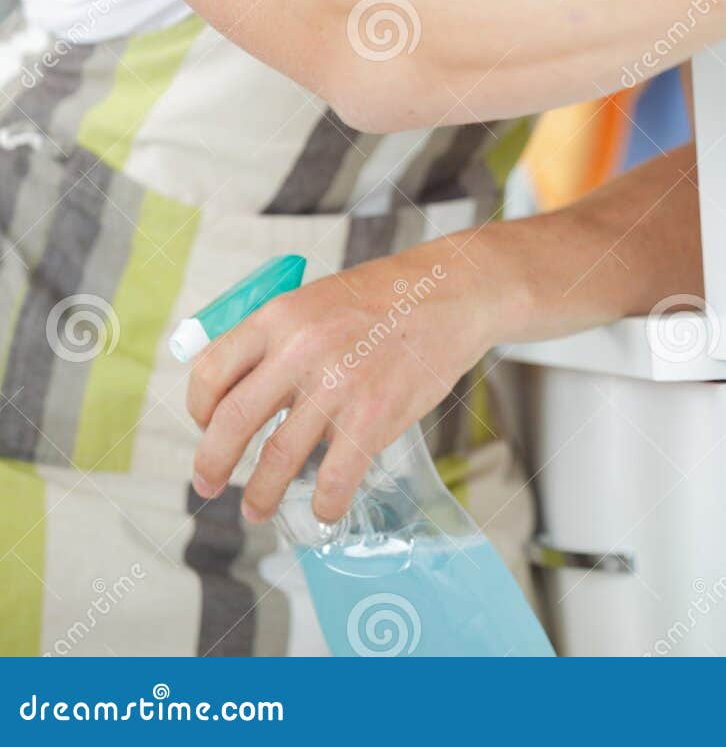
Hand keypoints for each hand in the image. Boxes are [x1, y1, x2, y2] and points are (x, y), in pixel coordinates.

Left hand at [185, 239, 494, 525]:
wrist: (448, 293)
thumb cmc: (383, 299)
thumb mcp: (316, 300)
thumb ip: (280, 341)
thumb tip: (240, 394)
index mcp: (279, 316)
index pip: (211, 370)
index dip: (198, 409)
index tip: (205, 426)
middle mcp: (300, 349)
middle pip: (231, 421)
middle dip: (210, 464)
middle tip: (207, 485)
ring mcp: (338, 384)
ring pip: (276, 458)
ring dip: (260, 495)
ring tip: (257, 508)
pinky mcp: (374, 415)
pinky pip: (335, 478)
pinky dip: (325, 505)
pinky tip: (325, 510)